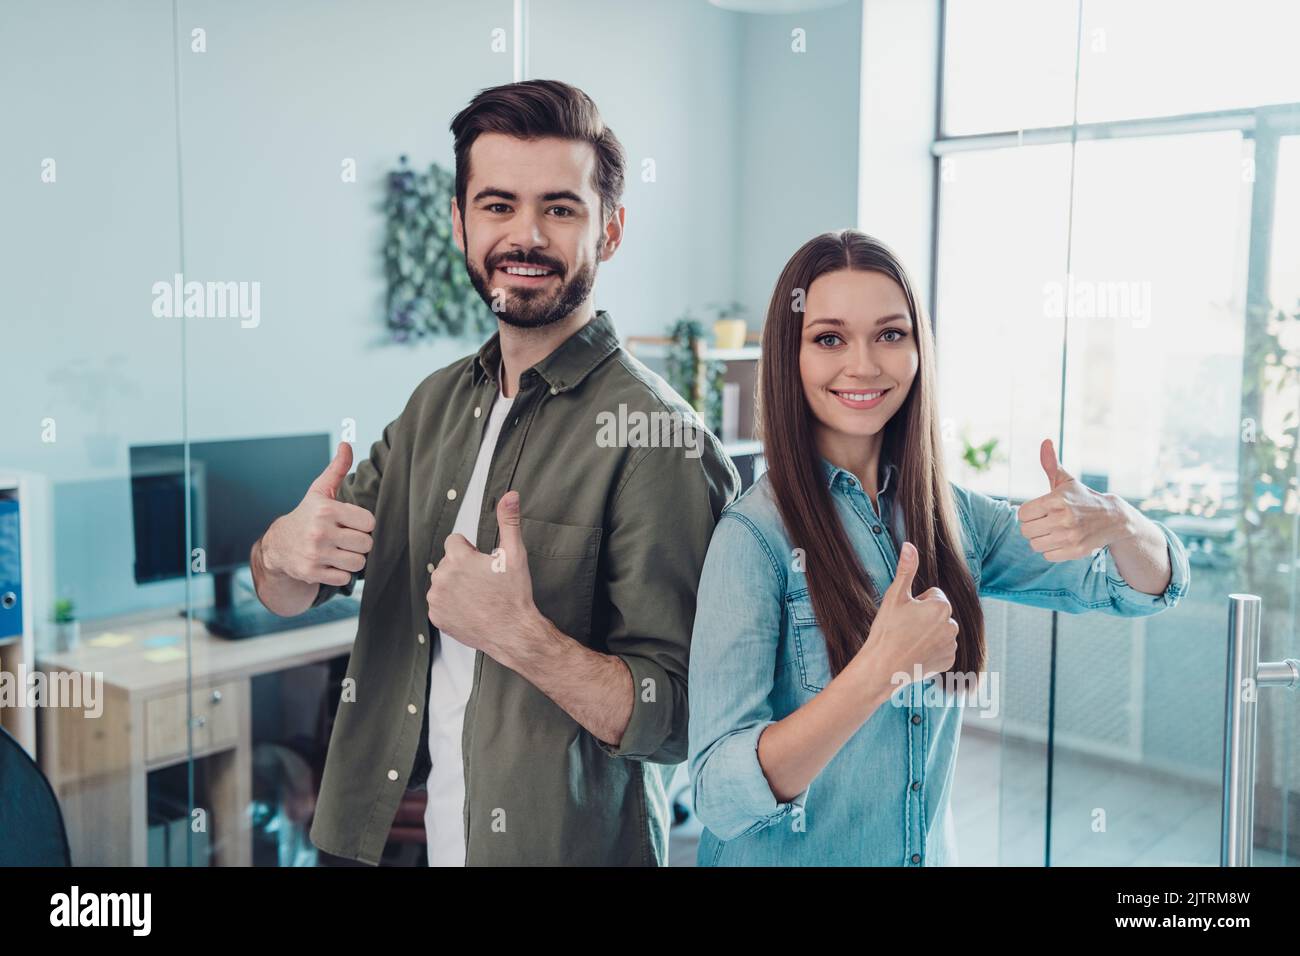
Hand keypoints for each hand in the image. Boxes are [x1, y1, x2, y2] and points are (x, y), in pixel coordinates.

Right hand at [261, 441, 374, 585]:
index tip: (352, 523)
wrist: (278, 546)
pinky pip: (345, 578)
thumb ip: (337, 469)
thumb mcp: (320, 491)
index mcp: (326, 510)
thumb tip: (347, 442)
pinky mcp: (312, 573)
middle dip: (360, 543)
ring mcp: (315, 554)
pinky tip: (330, 563)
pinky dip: (341, 574)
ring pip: (358, 563)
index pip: (369, 522)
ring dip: (353, 559)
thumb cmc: (307, 516)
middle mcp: (319, 532)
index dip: (364, 524)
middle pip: (366, 544)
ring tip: (340, 551)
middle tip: (346, 539)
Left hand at [426, 490, 538, 658]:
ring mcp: (437, 599)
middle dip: (463, 568)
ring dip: (456, 586)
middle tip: (485, 583)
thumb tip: (510, 495)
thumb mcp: (515, 554)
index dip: (471, 551)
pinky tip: (470, 610)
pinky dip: (452, 605)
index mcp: (458, 559)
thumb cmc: (514, 595)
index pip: (454, 541)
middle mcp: (442, 578)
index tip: (483, 564)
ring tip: (478, 597)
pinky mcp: (436, 617)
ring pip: (443, 582)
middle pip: (448, 562)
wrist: (514, 633)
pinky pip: (440, 603)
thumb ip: (509, 521)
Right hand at [854, 540, 957, 688]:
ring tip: (908, 642)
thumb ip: (907, 569)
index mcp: (941, 606)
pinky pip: (942, 649)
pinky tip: (916, 654)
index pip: (933, 595)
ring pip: (940, 631)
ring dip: (929, 634)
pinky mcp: (949, 662)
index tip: (903, 615)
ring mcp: (951, 645)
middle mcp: (952, 625)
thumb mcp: (895, 596)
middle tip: (904, 629)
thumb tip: (909, 544)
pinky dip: (931, 650)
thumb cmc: (887, 630)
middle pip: (938, 613)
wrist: (883, 667)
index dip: (916, 603)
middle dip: (924, 618)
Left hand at [1017, 438, 1126, 560]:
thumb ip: (1051, 464)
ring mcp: (1070, 536)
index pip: (1022, 514)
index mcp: (1056, 500)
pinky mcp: (1075, 551)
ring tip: (1054, 531)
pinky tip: (1063, 540)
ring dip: (1041, 539)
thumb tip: (1045, 441)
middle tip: (1046, 521)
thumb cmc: (1083, 498)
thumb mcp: (1067, 481)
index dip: (1028, 513)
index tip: (1039, 510)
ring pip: (1034, 544)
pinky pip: (1047, 555)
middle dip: (1033, 526)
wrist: (1113, 518)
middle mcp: (1063, 518)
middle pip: (1026, 531)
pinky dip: (1052, 550)